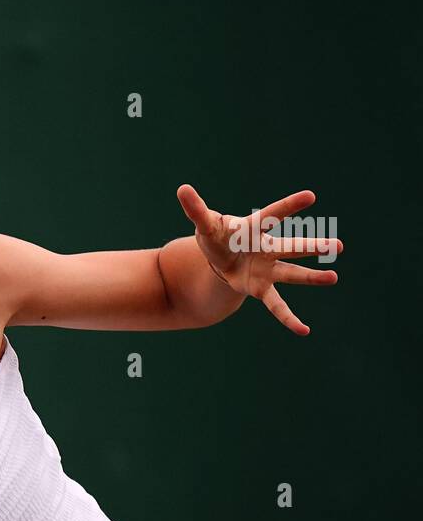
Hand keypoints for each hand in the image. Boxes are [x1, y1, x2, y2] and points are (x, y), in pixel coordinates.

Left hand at [176, 185, 342, 335]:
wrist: (220, 258)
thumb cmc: (218, 235)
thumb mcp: (205, 224)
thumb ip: (196, 209)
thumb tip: (182, 189)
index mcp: (254, 229)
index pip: (272, 215)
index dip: (289, 206)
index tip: (310, 196)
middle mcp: (266, 248)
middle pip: (291, 246)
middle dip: (313, 246)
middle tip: (338, 246)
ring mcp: (267, 269)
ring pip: (292, 273)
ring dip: (311, 277)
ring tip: (333, 278)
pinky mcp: (261, 288)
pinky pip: (276, 304)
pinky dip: (288, 318)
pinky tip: (303, 331)